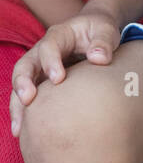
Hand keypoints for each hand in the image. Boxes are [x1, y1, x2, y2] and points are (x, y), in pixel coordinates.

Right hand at [9, 9, 120, 136]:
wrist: (95, 32)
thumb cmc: (100, 31)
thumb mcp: (106, 30)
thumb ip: (103, 42)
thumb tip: (99, 59)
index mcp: (59, 35)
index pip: (49, 46)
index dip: (50, 62)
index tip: (58, 79)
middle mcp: (43, 51)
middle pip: (25, 64)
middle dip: (23, 81)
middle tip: (28, 99)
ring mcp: (40, 67)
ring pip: (21, 84)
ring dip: (18, 105)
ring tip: (19, 128)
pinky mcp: (41, 82)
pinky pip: (28, 97)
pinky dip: (24, 113)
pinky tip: (23, 132)